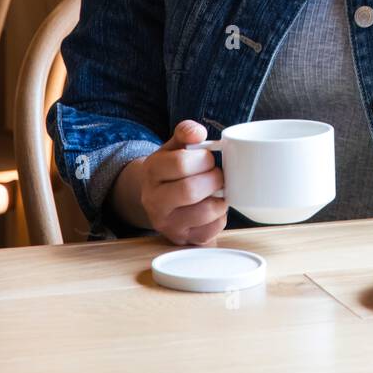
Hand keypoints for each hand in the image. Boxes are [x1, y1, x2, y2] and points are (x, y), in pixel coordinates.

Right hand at [113, 120, 226, 244]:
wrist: (159, 200)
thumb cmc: (172, 170)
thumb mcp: (174, 147)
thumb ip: (186, 132)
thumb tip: (198, 133)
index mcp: (151, 171)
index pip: (181, 164)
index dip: (204, 159)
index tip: (208, 159)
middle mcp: (154, 201)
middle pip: (190, 190)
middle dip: (214, 179)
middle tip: (217, 175)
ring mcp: (168, 224)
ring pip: (204, 212)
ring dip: (220, 199)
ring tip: (217, 191)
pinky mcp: (183, 240)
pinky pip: (211, 231)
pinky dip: (220, 217)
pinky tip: (213, 208)